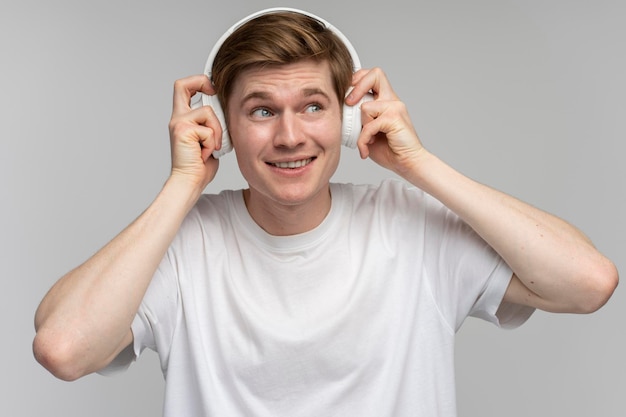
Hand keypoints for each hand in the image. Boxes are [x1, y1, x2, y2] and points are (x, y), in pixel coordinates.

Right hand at [168, 74, 222, 189]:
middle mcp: (177, 118)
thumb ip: (213, 124)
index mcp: (183, 118)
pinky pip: (208, 129)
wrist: (190, 181)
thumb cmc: (201, 164)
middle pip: (182, 85)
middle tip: (215, 92)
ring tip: (211, 146)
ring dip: (217, 131)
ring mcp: (179, 123)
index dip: (198, 81)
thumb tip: (227, 112)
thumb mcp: (210, 138)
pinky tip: (206, 153)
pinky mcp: (183, 131)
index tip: (212, 88)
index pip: (184, 89)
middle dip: (202, 82)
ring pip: (208, 112)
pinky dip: (213, 143)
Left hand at [346, 68, 424, 176]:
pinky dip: (363, 140)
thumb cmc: (389, 149)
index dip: (358, 79)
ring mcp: (395, 108)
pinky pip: (368, 126)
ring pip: (365, 107)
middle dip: (357, 86)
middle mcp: (392, 100)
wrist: (408, 163)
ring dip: (361, 126)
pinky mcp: (394, 118)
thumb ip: (358, 119)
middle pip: (375, 74)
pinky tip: (367, 148)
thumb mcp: (368, 131)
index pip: (372, 76)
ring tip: (368, 139)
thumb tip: (339, 113)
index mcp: (386, 100)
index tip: (348, 96)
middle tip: (348, 103)